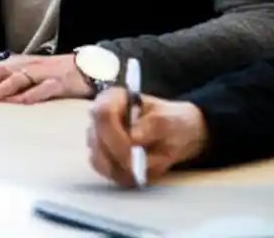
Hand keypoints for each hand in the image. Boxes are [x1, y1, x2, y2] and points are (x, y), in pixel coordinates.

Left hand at [0, 54, 90, 102]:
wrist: (87, 69)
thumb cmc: (53, 73)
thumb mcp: (27, 74)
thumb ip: (6, 80)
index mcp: (18, 63)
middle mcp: (27, 65)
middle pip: (0, 72)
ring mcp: (43, 73)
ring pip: (19, 79)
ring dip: (1, 88)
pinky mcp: (59, 83)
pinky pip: (45, 89)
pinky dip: (33, 94)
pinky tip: (22, 101)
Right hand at [88, 88, 207, 186]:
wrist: (177, 135)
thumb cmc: (172, 122)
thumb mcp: (169, 120)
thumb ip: (152, 126)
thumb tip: (132, 138)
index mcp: (112, 98)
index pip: (102, 114)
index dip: (115, 134)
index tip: (135, 149)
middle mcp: (98, 117)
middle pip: (96, 140)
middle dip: (123, 157)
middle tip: (146, 164)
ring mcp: (96, 139)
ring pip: (99, 160)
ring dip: (126, 168)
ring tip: (149, 162)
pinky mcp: (100, 158)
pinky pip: (106, 173)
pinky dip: (125, 176)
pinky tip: (142, 170)